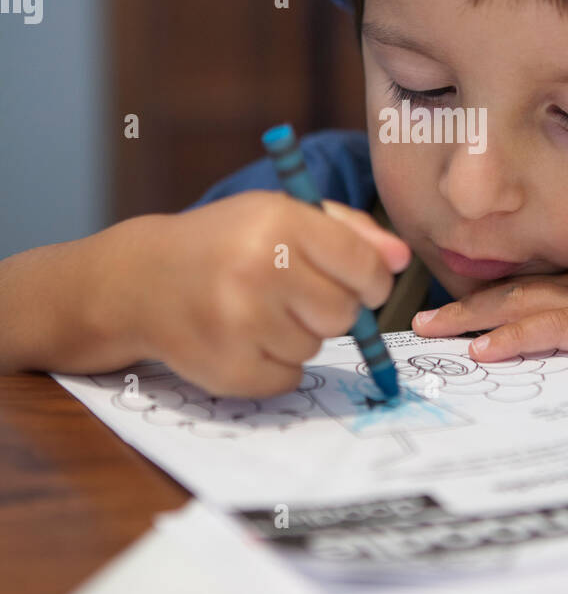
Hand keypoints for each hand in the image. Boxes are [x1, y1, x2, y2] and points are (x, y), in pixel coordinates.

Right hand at [119, 193, 409, 396]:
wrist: (141, 282)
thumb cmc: (226, 242)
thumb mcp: (282, 214)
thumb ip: (349, 231)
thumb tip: (400, 260)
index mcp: (279, 222)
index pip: (365, 267)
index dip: (372, 281)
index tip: (360, 283)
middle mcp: (259, 269)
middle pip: (345, 313)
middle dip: (331, 307)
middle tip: (293, 294)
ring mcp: (241, 323)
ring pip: (316, 347)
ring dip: (298, 335)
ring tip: (258, 311)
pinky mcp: (230, 370)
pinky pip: (289, 379)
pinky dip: (276, 365)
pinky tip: (243, 338)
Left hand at [413, 222, 567, 359]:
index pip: (527, 289)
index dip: (486, 300)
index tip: (450, 311)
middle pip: (507, 293)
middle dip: (460, 308)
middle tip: (418, 323)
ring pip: (515, 306)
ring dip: (468, 318)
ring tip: (427, 330)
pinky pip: (550, 329)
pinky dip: (512, 336)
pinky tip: (483, 348)